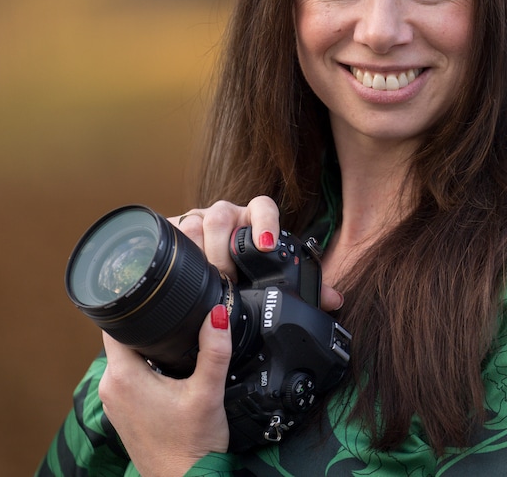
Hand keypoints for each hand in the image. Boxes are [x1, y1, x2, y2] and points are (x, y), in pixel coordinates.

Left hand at [99, 305, 232, 475]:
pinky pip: (127, 381)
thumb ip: (214, 350)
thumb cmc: (191, 445)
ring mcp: (113, 403)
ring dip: (146, 354)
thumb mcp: (208, 392)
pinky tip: (167, 380)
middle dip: (146, 333)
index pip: (114, 327)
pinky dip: (144, 374)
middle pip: (122, 342)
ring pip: (126, 361)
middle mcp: (110, 388)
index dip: (135, 311)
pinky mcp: (121, 414)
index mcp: (124, 377)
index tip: (155, 305)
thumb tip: (217, 315)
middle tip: (175, 333)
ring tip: (173, 356)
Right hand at [171, 196, 343, 311]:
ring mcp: (198, 220)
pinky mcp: (174, 229)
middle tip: (227, 278)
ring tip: (205, 279)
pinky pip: (171, 232)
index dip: (264, 223)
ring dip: (199, 253)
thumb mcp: (272, 277)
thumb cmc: (243, 270)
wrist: (203, 262)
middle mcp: (226, 215)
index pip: (262, 207)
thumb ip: (303, 287)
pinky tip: (177, 271)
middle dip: (222, 250)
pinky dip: (175, 253)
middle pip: (221, 216)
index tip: (265, 244)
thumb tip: (336, 299)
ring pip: (194, 224)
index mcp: (254, 221)